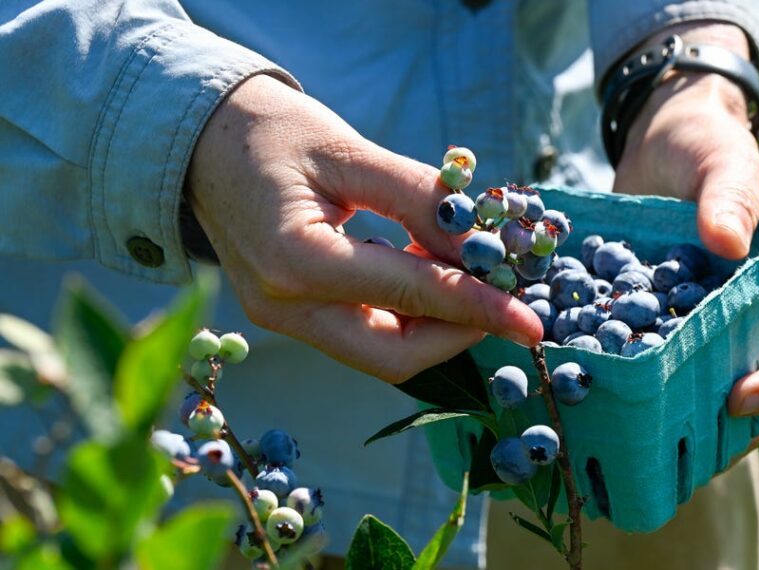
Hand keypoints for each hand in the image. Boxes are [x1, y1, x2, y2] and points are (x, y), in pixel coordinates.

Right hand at [186, 75, 542, 382]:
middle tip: (504, 299)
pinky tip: (430, 271)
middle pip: (394, 356)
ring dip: (437, 325)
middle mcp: (284, 307)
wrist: (199, 141)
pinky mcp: (290, 316)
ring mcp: (282, 319)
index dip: (478, 309)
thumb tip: (484, 243)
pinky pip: (364, 334)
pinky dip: (408, 314)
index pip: (409, 297)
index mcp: (294, 261)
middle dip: (459, 333)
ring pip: (381, 353)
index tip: (531, 322)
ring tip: (470, 274)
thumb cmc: (268, 133)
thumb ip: (420, 198)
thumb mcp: (350, 150)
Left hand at [612, 25, 758, 417]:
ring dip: (659, 418)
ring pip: (684, 392)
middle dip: (715, 429)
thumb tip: (727, 243)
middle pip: (743, 394)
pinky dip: (611, 378)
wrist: (655, 138)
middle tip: (669, 444)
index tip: (738, 399)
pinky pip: (631, 361)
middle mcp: (734, 321)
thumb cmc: (707, 144)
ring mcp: (685, 327)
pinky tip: (577, 388)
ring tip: (621, 437)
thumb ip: (728, 194)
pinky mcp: (638, 323)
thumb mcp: (722, 159)